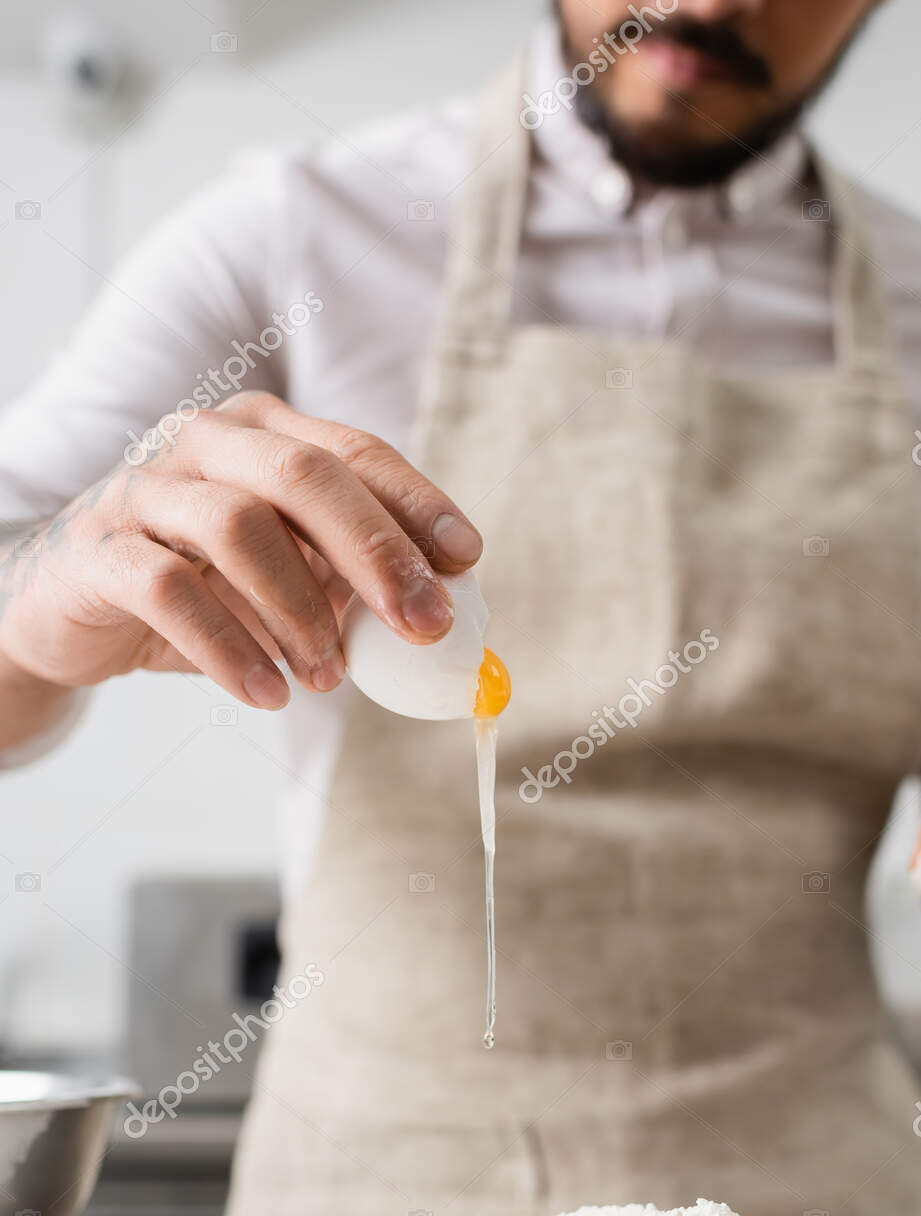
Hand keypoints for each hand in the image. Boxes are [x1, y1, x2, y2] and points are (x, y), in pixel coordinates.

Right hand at [0, 392, 481, 710]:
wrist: (69, 609)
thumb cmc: (197, 586)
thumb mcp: (282, 578)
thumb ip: (348, 583)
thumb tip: (440, 616)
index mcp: (262, 433)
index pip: (353, 451)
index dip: (415, 502)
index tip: (467, 559)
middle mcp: (204, 443)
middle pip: (303, 476)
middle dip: (375, 552)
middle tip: (422, 625)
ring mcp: (144, 490)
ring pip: (239, 528)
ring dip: (301, 612)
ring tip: (331, 679)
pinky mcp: (99, 551)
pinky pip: (170, 591)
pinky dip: (230, 649)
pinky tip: (268, 694)